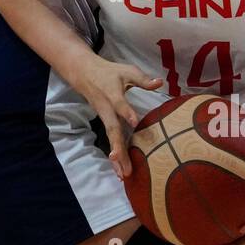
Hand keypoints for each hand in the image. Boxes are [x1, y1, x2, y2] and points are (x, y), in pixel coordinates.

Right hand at [72, 53, 162, 179]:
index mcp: (112, 93)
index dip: (127, 112)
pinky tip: (119, 171)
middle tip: (124, 164)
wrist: (84, 74)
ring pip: (111, 138)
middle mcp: (107, 109)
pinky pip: (110, 140)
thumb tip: (160, 82)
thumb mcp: (126, 70)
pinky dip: (115, 156)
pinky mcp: (106, 123)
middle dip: (119, 147)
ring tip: (123, 174)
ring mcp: (105, 118)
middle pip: (113, 129)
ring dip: (117, 157)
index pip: (120, 104)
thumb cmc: (109, 72)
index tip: (135, 122)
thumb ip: (142, 79)